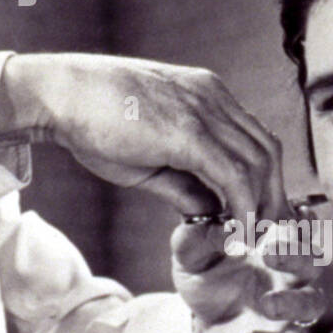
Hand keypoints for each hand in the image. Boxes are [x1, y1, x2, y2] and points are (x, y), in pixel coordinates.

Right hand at [0, 54, 281, 217]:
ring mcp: (203, 110)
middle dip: (272, 196)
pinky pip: (234, 175)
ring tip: (250, 238)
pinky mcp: (189, 132)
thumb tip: (213, 212)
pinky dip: (243, 206)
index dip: (263, 180)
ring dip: (261, 206)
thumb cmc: (93, 120)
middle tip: (264, 234)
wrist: (60, 94)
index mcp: (206, 94)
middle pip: (267, 150)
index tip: (256, 216)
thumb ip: (185, 182)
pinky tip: (237, 230)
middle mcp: (213, 96)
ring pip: (258, 163)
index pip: (254, 138)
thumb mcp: (148, 156)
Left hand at [171, 217, 326, 332]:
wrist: (203, 323)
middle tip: (269, 254)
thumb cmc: (205, 277)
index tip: (292, 213)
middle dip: (296, 256)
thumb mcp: (190, 255)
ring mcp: (291, 308)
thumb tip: (223, 229)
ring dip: (294, 302)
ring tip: (267, 304)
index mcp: (272, 244)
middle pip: (312, 261)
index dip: (300, 220)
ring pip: (312, 302)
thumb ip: (198, 238)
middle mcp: (289, 274)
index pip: (296, 227)